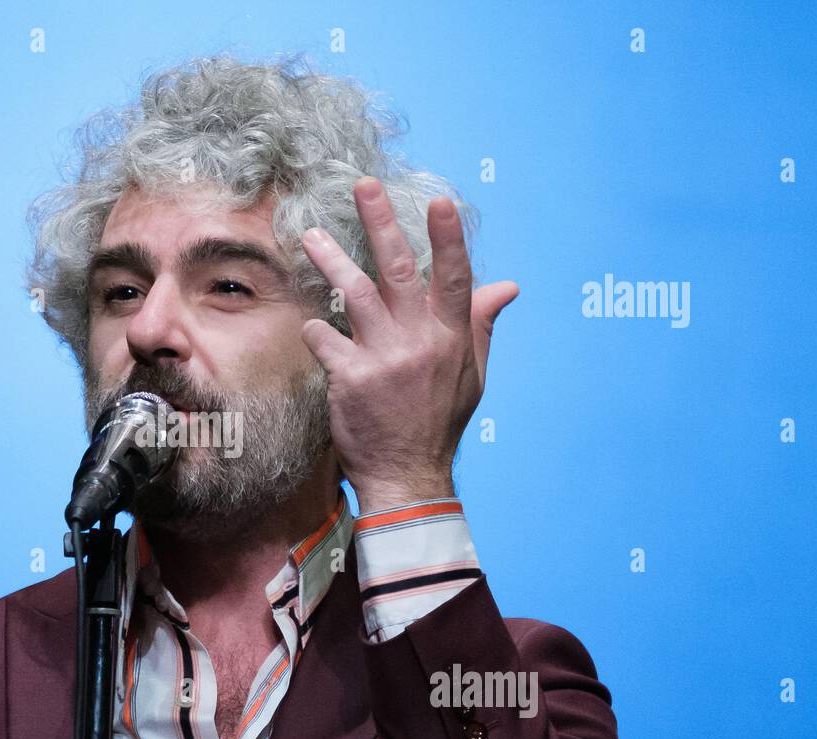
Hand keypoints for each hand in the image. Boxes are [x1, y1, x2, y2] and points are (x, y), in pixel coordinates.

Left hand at [299, 176, 518, 512]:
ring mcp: (384, 358)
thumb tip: (506, 286)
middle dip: (380, 223)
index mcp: (451, 338)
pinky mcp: (351, 377)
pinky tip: (311, 323)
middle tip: (364, 186)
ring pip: (354, 294)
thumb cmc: (438, 421)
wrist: (407, 473)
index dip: (447, 238)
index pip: (453, 278)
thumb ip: (480, 325)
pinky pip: (325, 338)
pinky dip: (315, 328)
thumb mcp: (471, 374)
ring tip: (309, 236)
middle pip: (396, 271)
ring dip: (331, 260)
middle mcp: (419, 342)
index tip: (438, 201)